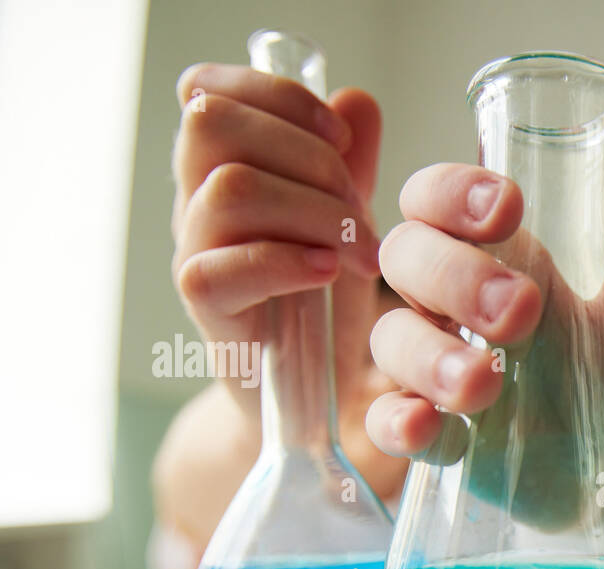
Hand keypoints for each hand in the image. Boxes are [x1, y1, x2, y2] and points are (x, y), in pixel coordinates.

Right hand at [170, 63, 399, 485]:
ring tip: (362, 256)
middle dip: (309, 157)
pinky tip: (328, 273)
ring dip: (314, 212)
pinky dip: (285, 262)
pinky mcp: (206, 311)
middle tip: (365, 213)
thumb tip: (356, 102)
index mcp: (223, 167)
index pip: (210, 92)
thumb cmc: (325, 304)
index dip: (278, 97)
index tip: (343, 137)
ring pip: (228, 189)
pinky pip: (219, 268)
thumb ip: (348, 162)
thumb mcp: (344, 223)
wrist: (316, 398)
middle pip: (213, 124)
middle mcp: (197, 202)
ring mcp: (195, 254)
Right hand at [364, 165, 603, 461]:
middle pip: (403, 257)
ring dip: (430, 354)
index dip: (450, 191)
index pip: (434, 198)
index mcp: (492, 257)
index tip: (507, 208)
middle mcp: (450, 307)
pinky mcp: (435, 439)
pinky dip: (399, 422)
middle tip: (522, 310)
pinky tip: (430, 426)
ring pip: (390, 339)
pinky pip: (386, 422)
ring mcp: (434, 372)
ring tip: (488, 384)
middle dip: (454, 275)